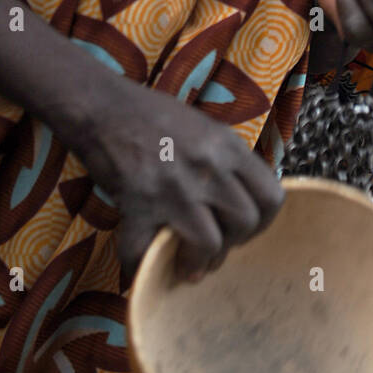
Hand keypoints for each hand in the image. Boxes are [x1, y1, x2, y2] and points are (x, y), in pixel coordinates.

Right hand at [73, 73, 283, 285]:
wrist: (101, 105)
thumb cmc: (152, 115)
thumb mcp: (204, 128)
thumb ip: (226, 161)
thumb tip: (241, 200)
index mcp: (227, 145)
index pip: (271, 196)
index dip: (262, 222)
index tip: (243, 229)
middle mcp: (207, 166)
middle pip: (245, 223)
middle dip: (232, 243)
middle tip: (212, 247)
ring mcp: (174, 186)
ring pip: (210, 243)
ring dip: (197, 262)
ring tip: (184, 263)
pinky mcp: (138, 203)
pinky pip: (144, 252)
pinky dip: (139, 266)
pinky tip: (139, 265)